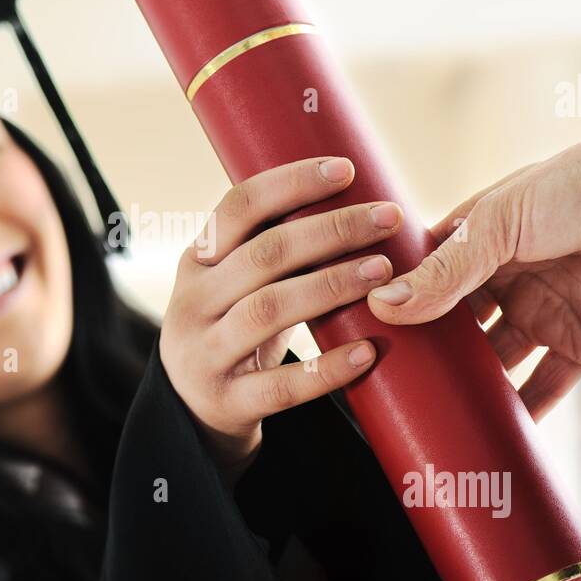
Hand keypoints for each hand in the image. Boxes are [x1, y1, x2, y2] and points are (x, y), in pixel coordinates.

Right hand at [160, 156, 403, 486]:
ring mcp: (205, 354)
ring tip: (384, 271)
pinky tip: (368, 352)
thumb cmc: (234, 327)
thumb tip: (355, 194)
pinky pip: (281, 386)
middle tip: (388, 218)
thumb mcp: (233, 282)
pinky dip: (327, 369)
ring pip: (269, 311)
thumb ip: (271, 246)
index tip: (345, 169)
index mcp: (198, 260)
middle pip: (264, 255)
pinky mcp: (226, 402)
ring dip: (330, 286)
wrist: (192, 411)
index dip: (291, 183)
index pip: (238, 207)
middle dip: (332, 231)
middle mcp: (193, 302)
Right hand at [366, 106, 580, 419]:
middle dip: (429, 349)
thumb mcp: (499, 223)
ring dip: (469, 384)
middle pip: (457, 323)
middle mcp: (509, 276)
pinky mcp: (579, 342)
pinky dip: (522, 413)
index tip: (363, 327)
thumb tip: (384, 305)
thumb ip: (445, 271)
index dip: (400, 299)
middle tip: (389, 378)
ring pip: (495, 359)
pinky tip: (491, 435)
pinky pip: (545, 386)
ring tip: (430, 412)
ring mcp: (543, 311)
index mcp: (483, 236)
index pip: (429, 274)